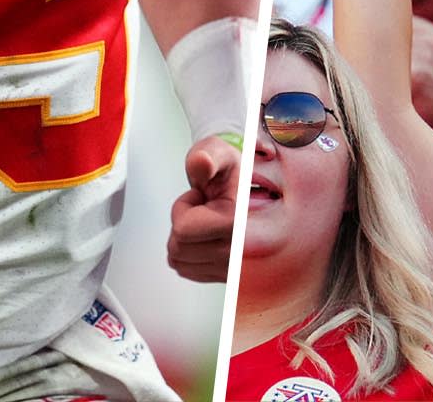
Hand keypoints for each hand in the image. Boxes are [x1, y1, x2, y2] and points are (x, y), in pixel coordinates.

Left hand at [167, 135, 238, 282]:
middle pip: (177, 248)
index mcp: (242, 223)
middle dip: (184, 223)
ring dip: (187, 238)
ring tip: (209, 221)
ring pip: (180, 260)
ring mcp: (236, 271)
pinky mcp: (229, 279)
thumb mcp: (221, 153)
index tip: (204, 198)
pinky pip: (187, 270)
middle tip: (206, 208)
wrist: (255, 190)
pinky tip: (210, 236)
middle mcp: (243, 254)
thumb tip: (201, 162)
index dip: (186, 207)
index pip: (184, 230)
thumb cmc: (235, 173)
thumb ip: (208, 155)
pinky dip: (191, 252)